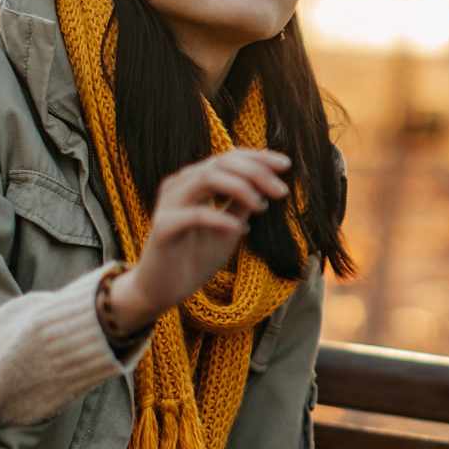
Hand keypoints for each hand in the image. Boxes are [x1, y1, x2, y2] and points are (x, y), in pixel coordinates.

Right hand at [104, 148, 292, 331]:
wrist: (162, 290)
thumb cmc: (194, 258)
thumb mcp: (229, 227)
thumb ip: (243, 204)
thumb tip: (269, 184)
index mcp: (194, 181)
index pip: (228, 157)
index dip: (258, 157)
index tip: (286, 165)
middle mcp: (180, 185)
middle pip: (221, 162)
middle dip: (256, 172)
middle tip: (281, 191)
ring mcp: (169, 203)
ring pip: (207, 178)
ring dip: (241, 188)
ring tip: (262, 206)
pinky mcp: (163, 226)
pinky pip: (195, 214)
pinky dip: (222, 218)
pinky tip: (241, 229)